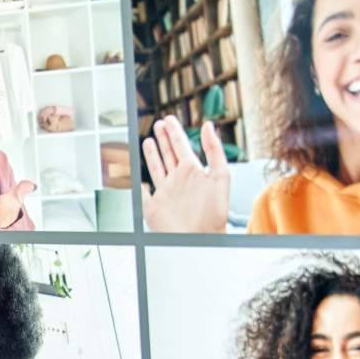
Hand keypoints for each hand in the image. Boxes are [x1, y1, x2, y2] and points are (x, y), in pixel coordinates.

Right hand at [141, 118, 230, 232]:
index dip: (175, 131)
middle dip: (163, 138)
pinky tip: (139, 176)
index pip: (182, 146)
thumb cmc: (214, 213)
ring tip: (149, 139)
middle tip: (159, 123)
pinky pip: (144, 192)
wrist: (201, 239)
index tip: (169, 118)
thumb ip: (214, 150)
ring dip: (153, 154)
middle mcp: (179, 180)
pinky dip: (140, 184)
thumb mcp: (220, 175)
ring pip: (157, 168)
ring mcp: (166, 192)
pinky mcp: (154, 206)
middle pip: (168, 154)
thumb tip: (208, 126)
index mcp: (192, 171)